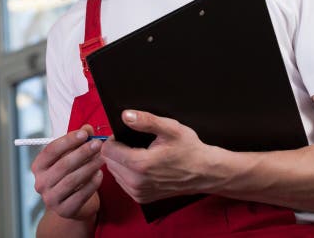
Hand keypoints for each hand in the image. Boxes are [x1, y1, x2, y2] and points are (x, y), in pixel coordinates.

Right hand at [31, 126, 105, 219]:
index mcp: (38, 167)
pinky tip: (100, 174)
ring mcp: (51, 199)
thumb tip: (88, 127)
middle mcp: (40, 183)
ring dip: (89, 167)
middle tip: (98, 144)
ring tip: (102, 158)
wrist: (71, 205)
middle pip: (63, 165)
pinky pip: (81, 195)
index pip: (51, 150)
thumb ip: (77, 141)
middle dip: (82, 153)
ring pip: (72, 180)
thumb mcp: (70, 157)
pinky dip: (92, 184)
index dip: (68, 140)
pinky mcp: (64, 211)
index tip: (85, 133)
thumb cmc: (69, 175)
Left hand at [101, 110, 222, 203]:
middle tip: (133, 143)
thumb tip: (126, 115)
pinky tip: (140, 166)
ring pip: (114, 172)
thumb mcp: (171, 128)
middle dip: (116, 150)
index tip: (126, 135)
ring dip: (120, 161)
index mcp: (140, 164)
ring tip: (138, 153)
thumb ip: (146, 120)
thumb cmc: (189, 149)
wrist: (206, 173)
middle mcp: (136, 182)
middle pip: (108, 161)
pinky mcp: (141, 198)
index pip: (107, 150)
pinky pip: (122, 182)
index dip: (114, 139)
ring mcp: (138, 192)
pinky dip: (126, 172)